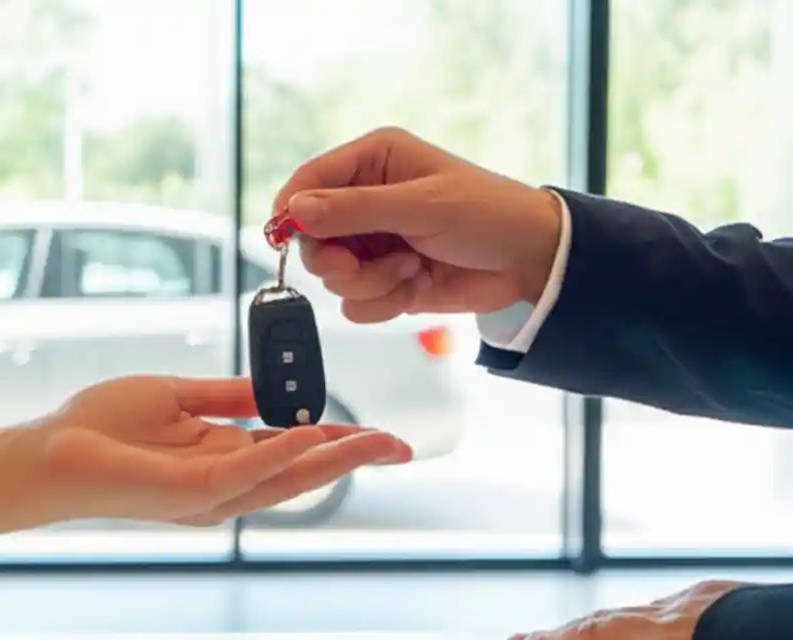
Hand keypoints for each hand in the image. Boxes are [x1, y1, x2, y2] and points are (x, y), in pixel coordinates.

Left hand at [36, 375, 411, 524]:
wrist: (52, 451)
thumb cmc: (100, 424)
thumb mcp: (176, 396)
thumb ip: (226, 396)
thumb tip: (271, 390)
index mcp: (221, 456)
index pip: (291, 449)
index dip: (336, 441)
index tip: (378, 435)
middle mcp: (223, 482)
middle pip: (301, 472)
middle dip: (352, 457)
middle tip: (401, 447)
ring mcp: (210, 493)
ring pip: (286, 478)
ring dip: (334, 459)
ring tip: (379, 444)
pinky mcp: (192, 493)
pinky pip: (248, 473)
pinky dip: (283, 454)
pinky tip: (311, 437)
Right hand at [272, 126, 564, 323]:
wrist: (531, 262)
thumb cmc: (489, 215)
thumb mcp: (421, 206)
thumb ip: (354, 210)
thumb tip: (297, 209)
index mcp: (373, 161)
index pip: (309, 181)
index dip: (292, 210)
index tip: (284, 236)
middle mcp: (366, 199)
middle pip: (311, 237)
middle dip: (336, 259)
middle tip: (359, 265)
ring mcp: (374, 242)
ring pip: (333, 276)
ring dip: (370, 282)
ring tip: (410, 269)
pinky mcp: (385, 278)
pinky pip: (355, 303)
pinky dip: (384, 302)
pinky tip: (417, 284)